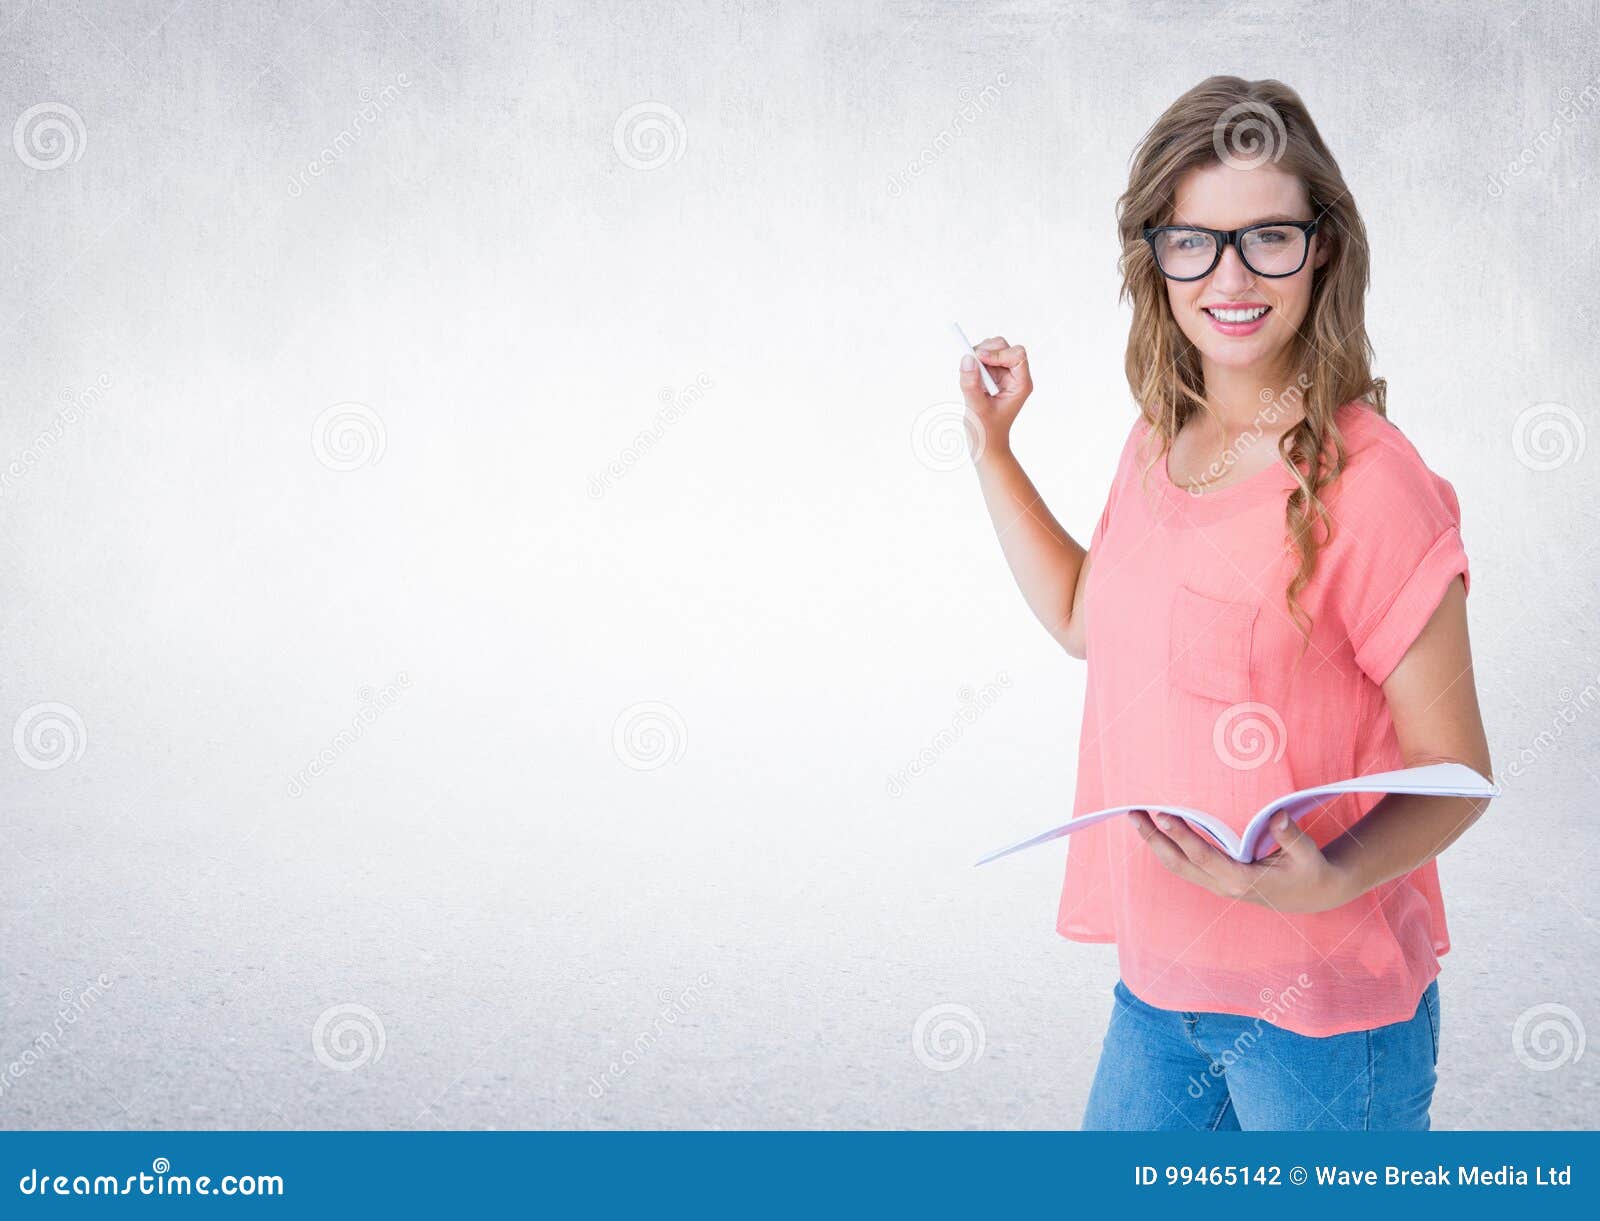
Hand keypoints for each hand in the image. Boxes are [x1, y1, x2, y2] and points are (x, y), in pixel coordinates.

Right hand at [958, 335, 1031, 456]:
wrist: (986, 444)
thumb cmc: (987, 433)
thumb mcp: (977, 409)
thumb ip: (971, 384)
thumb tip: (967, 359)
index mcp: (1020, 385)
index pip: (1017, 356)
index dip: (999, 353)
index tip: (980, 359)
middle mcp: (1014, 377)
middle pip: (1005, 347)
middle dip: (986, 351)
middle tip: (972, 364)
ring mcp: (1002, 376)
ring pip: (993, 349)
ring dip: (978, 356)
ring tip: (970, 374)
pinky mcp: (991, 377)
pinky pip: (982, 359)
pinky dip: (973, 362)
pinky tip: (969, 378)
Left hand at [1131, 810, 1355, 914]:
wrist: (1314, 894)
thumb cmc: (1311, 870)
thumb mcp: (1309, 854)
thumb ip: (1291, 836)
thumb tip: (1277, 816)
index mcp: (1243, 880)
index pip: (1204, 857)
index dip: (1183, 836)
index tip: (1164, 815)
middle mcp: (1224, 886)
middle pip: (1180, 863)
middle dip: (1154, 839)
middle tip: (1133, 814)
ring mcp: (1217, 885)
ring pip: (1178, 866)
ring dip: (1155, 843)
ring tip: (1136, 818)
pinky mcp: (1216, 881)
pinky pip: (1185, 866)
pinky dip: (1167, 848)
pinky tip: (1156, 831)